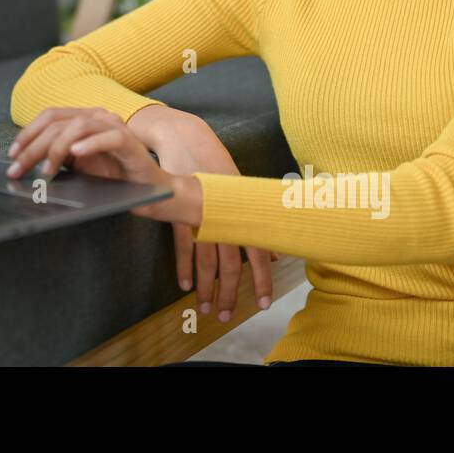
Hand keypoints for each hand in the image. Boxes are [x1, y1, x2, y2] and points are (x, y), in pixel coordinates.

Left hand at [7, 106, 191, 222]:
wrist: (154, 191)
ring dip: (57, 148)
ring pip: (79, 125)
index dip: (28, 133)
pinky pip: (109, 138)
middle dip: (33, 147)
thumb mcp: (80, 167)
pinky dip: (90, 144)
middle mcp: (98, 117)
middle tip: (19, 169)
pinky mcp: (130, 143)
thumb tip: (28, 162)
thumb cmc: (117, 178)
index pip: (50, 116)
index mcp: (85, 119)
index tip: (12, 154)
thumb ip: (60, 158)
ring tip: (46, 170)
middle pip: (58, 122)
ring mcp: (115, 127)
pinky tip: (75, 154)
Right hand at [127, 105, 279, 321]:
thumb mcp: (238, 190)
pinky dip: (184, 267)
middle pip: (231, 263)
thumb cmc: (213, 162)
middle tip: (229, 316)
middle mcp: (224, 215)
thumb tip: (275, 254)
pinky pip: (183, 246)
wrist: (183, 136)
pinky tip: (186, 285)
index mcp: (243, 209)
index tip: (264, 302)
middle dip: (232, 292)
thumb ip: (255, 223)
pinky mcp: (178, 212)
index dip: (262, 278)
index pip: (258, 250)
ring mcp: (200, 215)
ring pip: (207, 260)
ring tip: (207, 308)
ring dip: (208, 287)